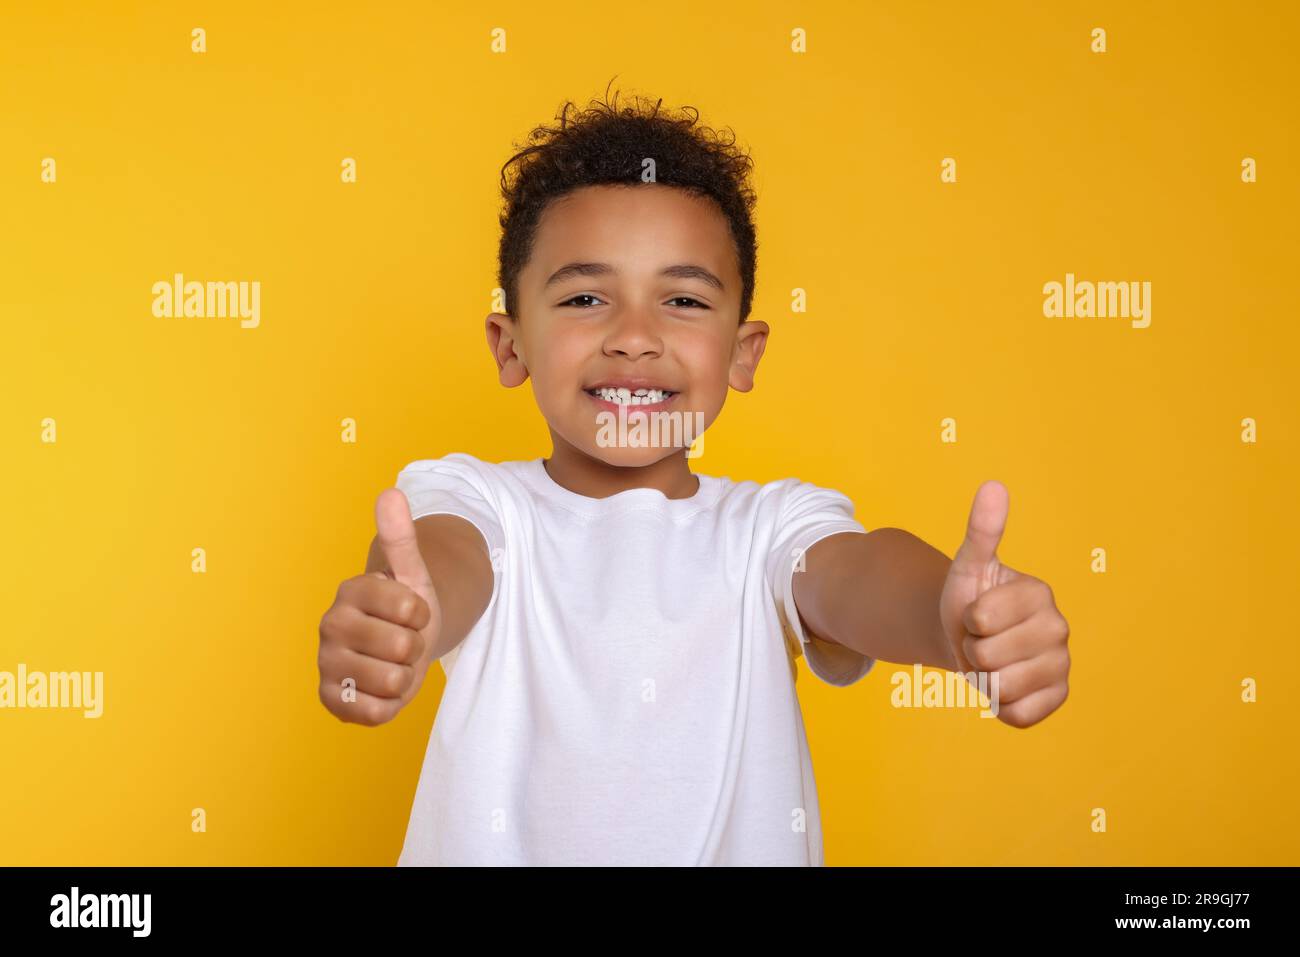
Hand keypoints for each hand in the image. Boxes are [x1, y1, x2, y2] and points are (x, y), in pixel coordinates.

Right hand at [318, 488, 443, 725]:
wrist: (398, 646)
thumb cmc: (406, 609)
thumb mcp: (412, 573)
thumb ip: (401, 537)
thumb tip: (391, 493)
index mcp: (351, 591)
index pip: (410, 609)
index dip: (422, 615)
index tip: (410, 612)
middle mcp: (330, 625)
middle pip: (403, 648)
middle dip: (414, 648)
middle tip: (402, 641)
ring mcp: (326, 663)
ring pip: (392, 681)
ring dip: (405, 677)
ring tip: (393, 663)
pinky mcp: (329, 699)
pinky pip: (376, 712)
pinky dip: (390, 705)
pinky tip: (380, 688)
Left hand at [937, 480, 1070, 727]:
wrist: (972, 639)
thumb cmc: (969, 599)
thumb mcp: (968, 565)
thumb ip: (981, 530)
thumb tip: (994, 485)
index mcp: (1039, 593)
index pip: (981, 620)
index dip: (966, 620)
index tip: (976, 613)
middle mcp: (1060, 628)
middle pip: (990, 656)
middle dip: (972, 651)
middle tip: (981, 640)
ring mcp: (1062, 665)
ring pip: (1002, 687)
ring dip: (984, 679)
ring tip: (991, 661)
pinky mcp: (1058, 697)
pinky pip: (1018, 715)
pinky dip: (1000, 705)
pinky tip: (1005, 685)